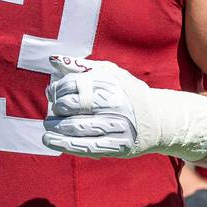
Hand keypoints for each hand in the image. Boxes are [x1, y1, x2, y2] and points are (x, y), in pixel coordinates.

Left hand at [41, 54, 206, 160]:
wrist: (158, 121)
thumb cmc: (127, 94)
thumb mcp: (109, 74)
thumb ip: (81, 67)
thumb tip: (54, 60)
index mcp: (111, 83)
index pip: (74, 84)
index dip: (57, 90)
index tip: (51, 94)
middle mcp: (115, 103)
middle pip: (74, 105)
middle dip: (57, 109)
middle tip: (51, 111)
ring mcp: (117, 126)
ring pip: (77, 128)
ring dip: (56, 128)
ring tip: (47, 127)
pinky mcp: (118, 147)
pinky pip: (86, 146)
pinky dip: (64, 145)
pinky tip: (51, 141)